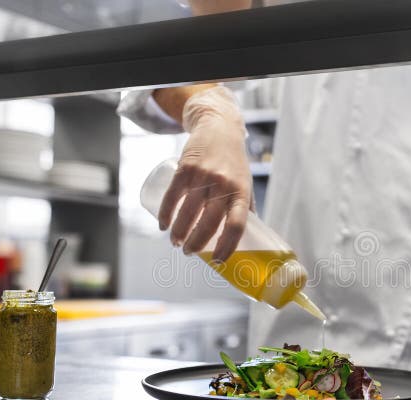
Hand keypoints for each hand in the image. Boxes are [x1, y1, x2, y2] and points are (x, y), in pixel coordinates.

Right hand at [157, 86, 252, 261]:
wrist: (219, 128)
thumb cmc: (234, 163)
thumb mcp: (245, 183)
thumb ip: (244, 208)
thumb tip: (247, 238)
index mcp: (241, 193)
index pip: (236, 226)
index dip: (227, 247)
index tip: (218, 261)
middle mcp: (224, 186)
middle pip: (209, 223)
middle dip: (196, 243)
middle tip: (188, 252)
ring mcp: (204, 176)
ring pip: (188, 213)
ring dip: (179, 232)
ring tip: (175, 242)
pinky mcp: (186, 168)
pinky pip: (172, 196)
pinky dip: (166, 214)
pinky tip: (163, 225)